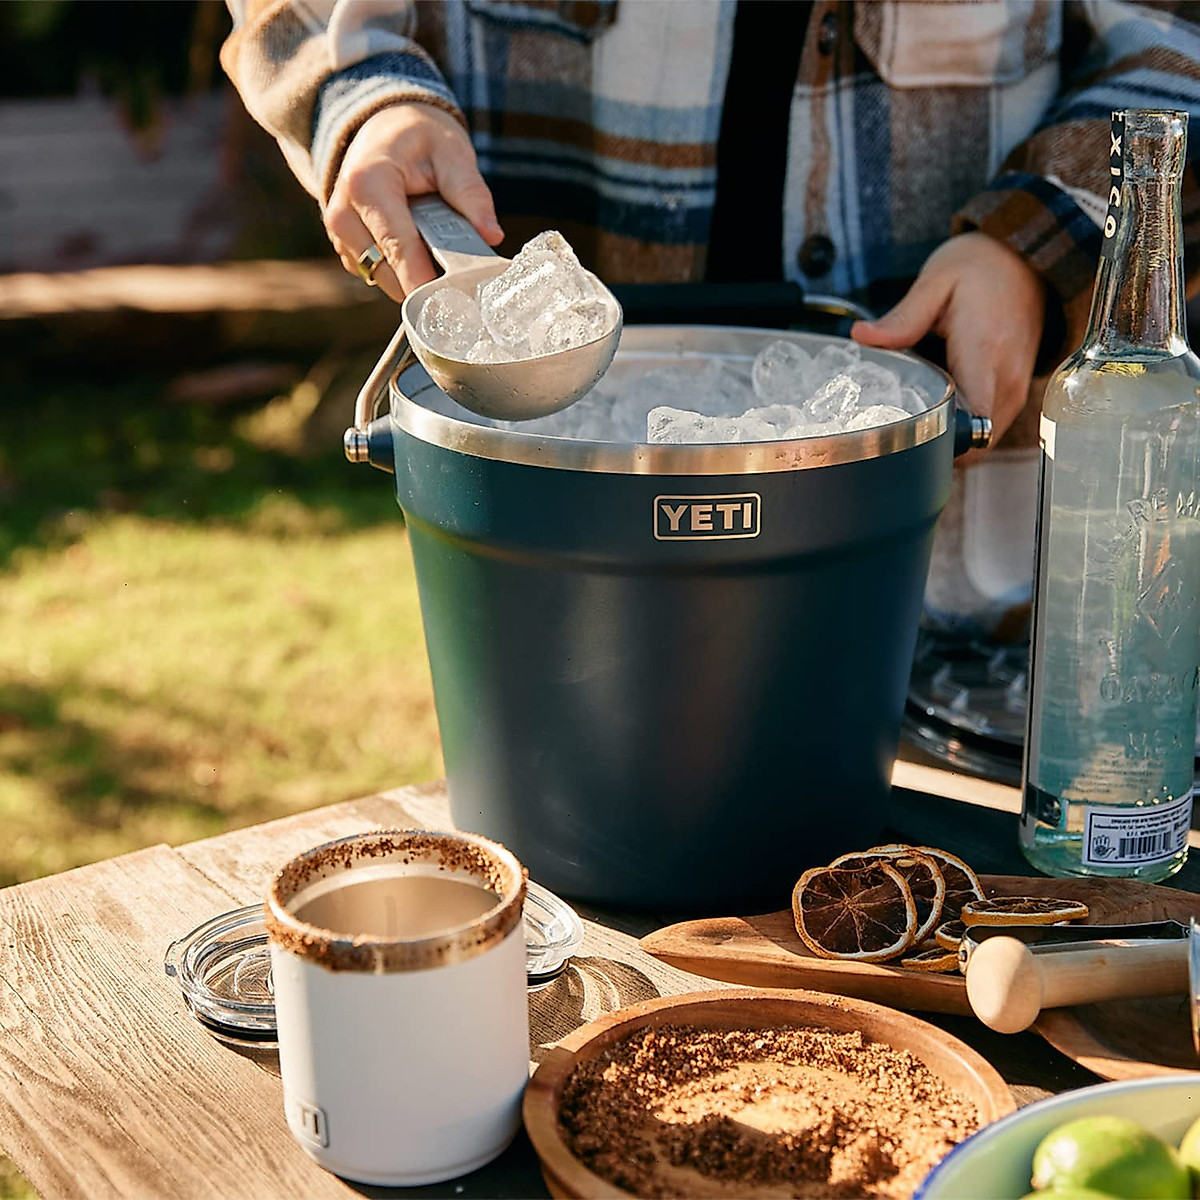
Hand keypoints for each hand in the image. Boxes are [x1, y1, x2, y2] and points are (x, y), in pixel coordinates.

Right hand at [324, 103, 502, 302]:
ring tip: (436, 248)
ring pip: (382, 279)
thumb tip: (491, 235)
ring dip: (413, 275)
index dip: (426, 283)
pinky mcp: (345, 248)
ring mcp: (340, 234)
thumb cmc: (418, 136)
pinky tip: (418, 248)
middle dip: (425, 281)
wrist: (383, 126)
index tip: (453, 304)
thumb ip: (471, 194)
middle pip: (388, 273)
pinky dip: (401, 271)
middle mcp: (344, 213)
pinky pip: (377, 275)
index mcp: (368, 184)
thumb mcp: (451, 152)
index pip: (399, 248)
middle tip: (461, 276)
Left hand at [850, 232, 1045, 455]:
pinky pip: (987, 430)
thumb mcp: (936, 283)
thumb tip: (861, 337)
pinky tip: (937, 411)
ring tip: (916, 420)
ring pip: (981, 443)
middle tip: (896, 433)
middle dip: (935, 445)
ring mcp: (1016, 391)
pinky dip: (962, 430)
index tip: (906, 438)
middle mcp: (1008, 381)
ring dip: (949, 440)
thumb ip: (902, 318)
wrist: (1025, 262)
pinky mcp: (1016, 396)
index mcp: (985, 354)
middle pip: (973, 443)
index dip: (939, 440)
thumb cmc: (981, 269)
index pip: (972, 423)